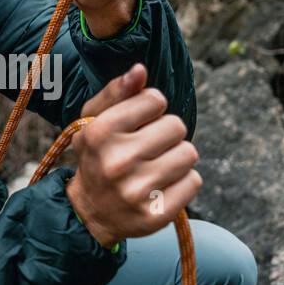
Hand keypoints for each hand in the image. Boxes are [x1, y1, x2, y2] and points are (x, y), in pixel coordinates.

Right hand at [64, 63, 199, 248]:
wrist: (89, 213)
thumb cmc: (97, 156)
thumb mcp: (94, 120)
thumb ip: (116, 92)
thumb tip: (140, 70)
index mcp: (100, 133)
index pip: (155, 99)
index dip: (151, 108)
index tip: (139, 122)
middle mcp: (117, 161)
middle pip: (177, 126)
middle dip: (167, 133)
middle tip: (149, 146)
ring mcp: (137, 191)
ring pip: (189, 154)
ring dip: (177, 157)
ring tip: (157, 165)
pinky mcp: (156, 214)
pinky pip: (194, 181)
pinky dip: (183, 181)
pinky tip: (163, 185)